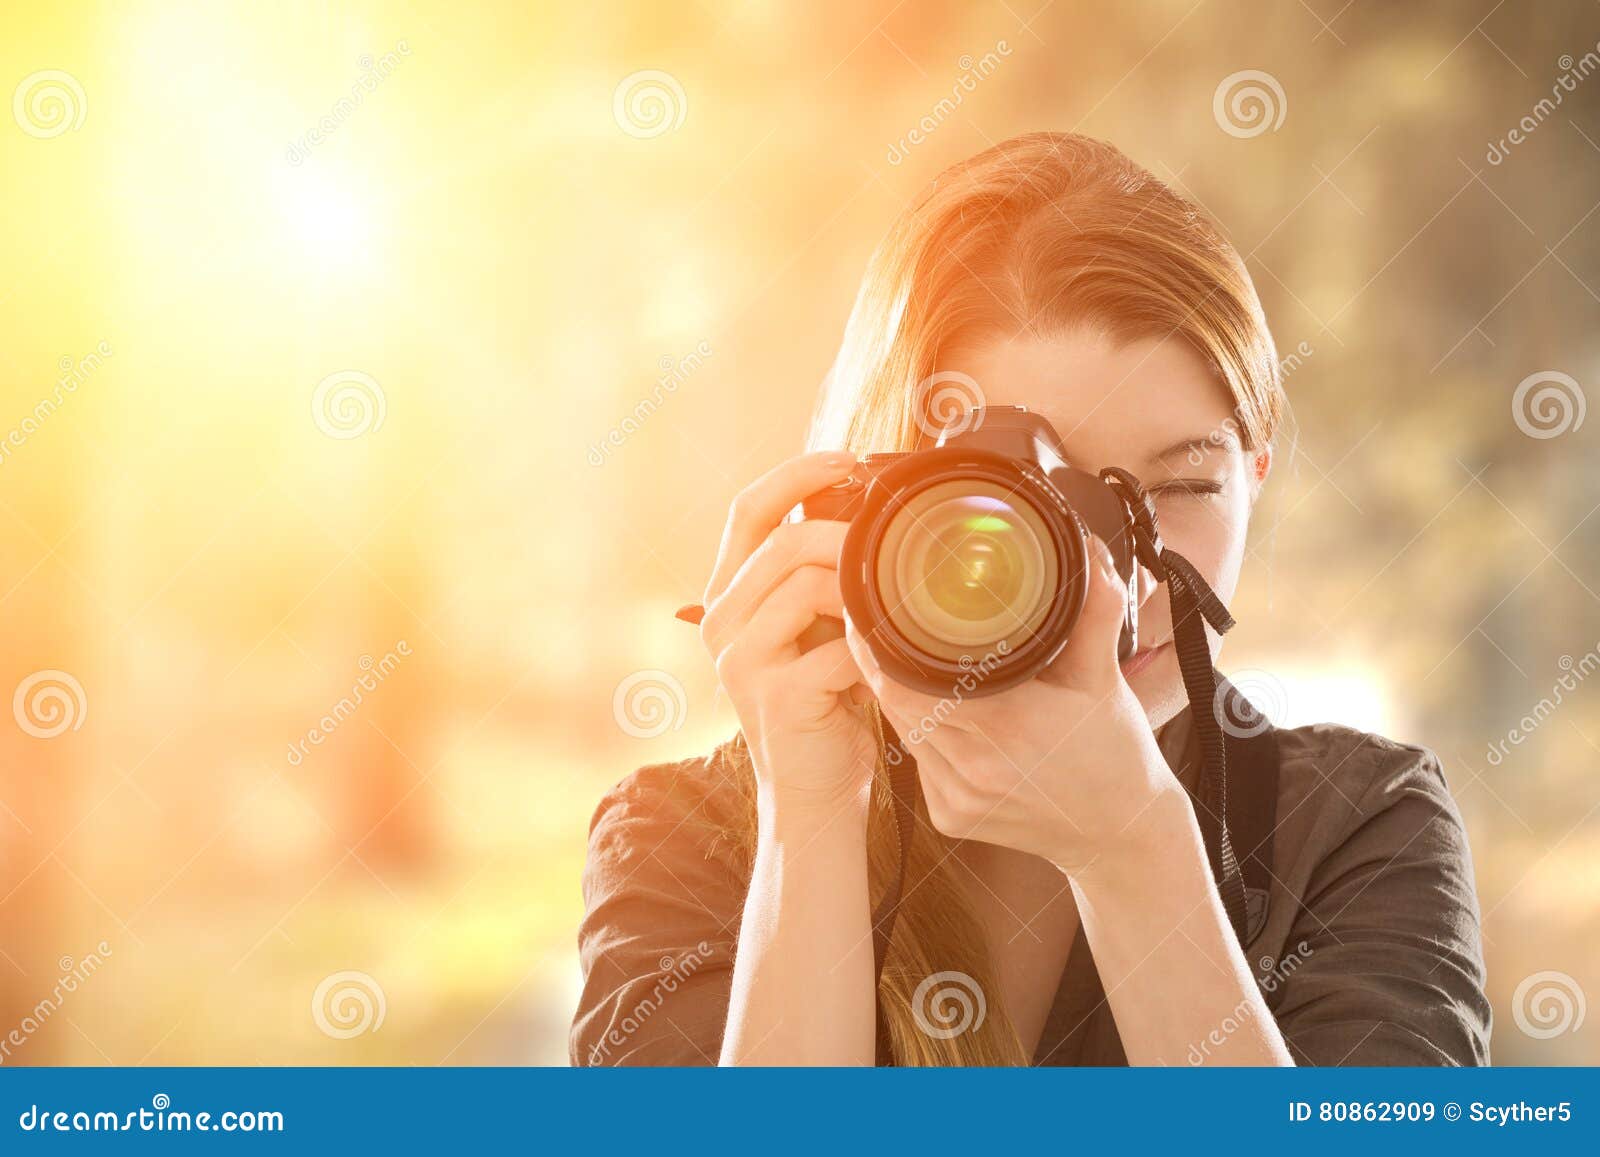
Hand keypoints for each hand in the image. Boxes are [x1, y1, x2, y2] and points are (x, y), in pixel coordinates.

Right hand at [699, 451, 877, 819]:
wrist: (815, 792)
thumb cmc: (825, 702)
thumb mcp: (813, 627)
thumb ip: (820, 575)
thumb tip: (868, 508)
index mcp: (727, 595)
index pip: (748, 509)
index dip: (796, 473)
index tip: (850, 459)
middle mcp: (721, 622)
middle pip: (784, 543)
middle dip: (848, 537)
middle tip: (893, 550)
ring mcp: (741, 662)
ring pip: (808, 587)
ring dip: (864, 595)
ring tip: (892, 616)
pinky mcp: (776, 698)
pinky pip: (839, 648)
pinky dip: (876, 651)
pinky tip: (890, 666)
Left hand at [846, 536, 1187, 873]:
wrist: (1120, 836)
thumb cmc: (1115, 754)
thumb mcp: (1105, 679)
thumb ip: (1092, 612)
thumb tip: (1086, 550)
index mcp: (1008, 727)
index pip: (910, 681)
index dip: (881, 645)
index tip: (872, 608)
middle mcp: (974, 768)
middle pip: (897, 702)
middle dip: (885, 662)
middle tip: (877, 621)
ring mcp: (956, 799)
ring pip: (903, 731)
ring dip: (900, 695)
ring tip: (901, 658)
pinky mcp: (949, 818)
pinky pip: (919, 761)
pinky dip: (922, 732)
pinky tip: (939, 713)